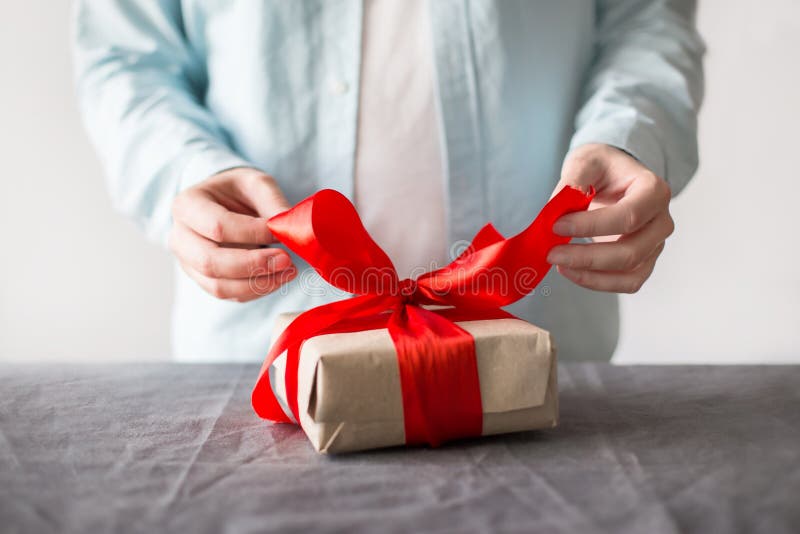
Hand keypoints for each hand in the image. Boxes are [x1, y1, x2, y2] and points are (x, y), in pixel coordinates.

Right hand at [169, 168, 296, 301]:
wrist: (228, 204)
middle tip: (286, 259)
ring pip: (218, 286)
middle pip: (210, 262)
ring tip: (288, 271)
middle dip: (253, 264)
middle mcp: (180, 237)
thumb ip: (273, 203)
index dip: (251, 233)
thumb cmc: (239, 191)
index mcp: (187, 205)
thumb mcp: (257, 184)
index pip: (217, 226)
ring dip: (258, 283)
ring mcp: (189, 263)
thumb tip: (290, 227)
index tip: (280, 232)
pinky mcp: (204, 281)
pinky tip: (278, 277)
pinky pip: (229, 294)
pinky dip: (256, 290)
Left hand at [547, 144, 673, 292]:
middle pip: (631, 252)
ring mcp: (655, 245)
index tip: (557, 226)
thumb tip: (557, 210)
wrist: (616, 178)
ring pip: (630, 274)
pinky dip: (596, 282)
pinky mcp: (644, 262)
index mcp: (654, 191)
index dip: (591, 226)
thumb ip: (573, 182)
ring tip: (558, 263)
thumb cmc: (603, 168)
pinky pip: (625, 283)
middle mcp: (661, 221)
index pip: (628, 216)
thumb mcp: (586, 162)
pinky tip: (572, 270)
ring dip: (590, 274)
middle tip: (551, 253)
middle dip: (586, 257)